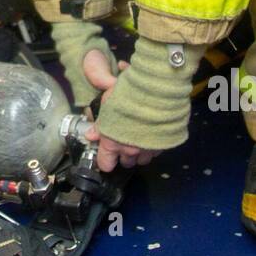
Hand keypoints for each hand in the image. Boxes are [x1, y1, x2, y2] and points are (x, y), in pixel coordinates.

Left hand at [82, 49, 161, 171]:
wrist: (157, 91)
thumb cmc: (129, 95)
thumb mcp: (107, 104)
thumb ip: (100, 124)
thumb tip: (92, 135)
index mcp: (112, 142)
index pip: (106, 164)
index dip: (105, 161)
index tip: (106, 155)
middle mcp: (130, 149)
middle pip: (126, 163)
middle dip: (124, 155)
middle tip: (124, 140)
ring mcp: (148, 149)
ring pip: (142, 160)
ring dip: (139, 152)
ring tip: (139, 137)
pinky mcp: (164, 145)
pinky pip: (156, 151)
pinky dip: (153, 145)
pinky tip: (152, 133)